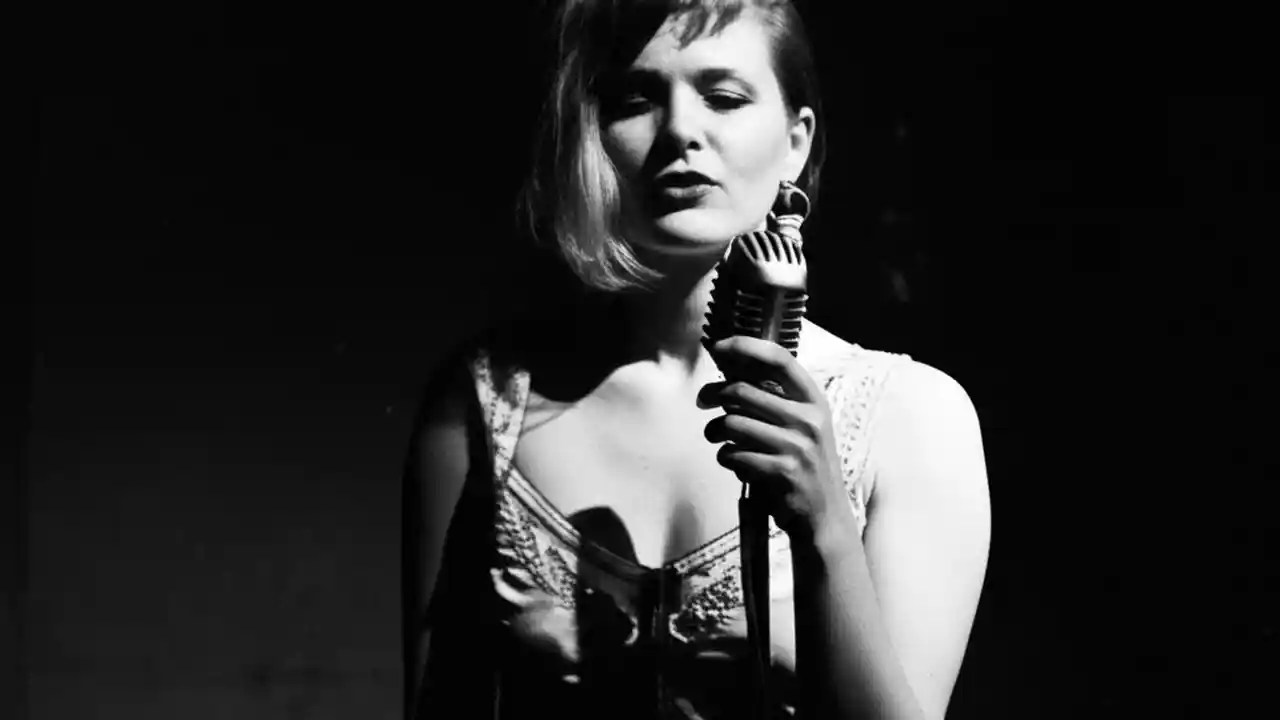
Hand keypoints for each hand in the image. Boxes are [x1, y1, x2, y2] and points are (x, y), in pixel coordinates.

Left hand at [699, 336, 852, 543]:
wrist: (824, 516)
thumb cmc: (803, 465)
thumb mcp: (801, 426)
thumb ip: (773, 399)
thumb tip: (729, 369)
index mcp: (814, 400)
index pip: (779, 359)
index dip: (745, 347)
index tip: (718, 346)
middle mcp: (809, 419)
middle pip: (742, 391)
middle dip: (713, 393)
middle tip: (702, 400)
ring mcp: (798, 446)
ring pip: (732, 423)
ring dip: (714, 431)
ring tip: (715, 437)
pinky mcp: (782, 472)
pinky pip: (733, 454)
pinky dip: (725, 457)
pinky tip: (734, 461)